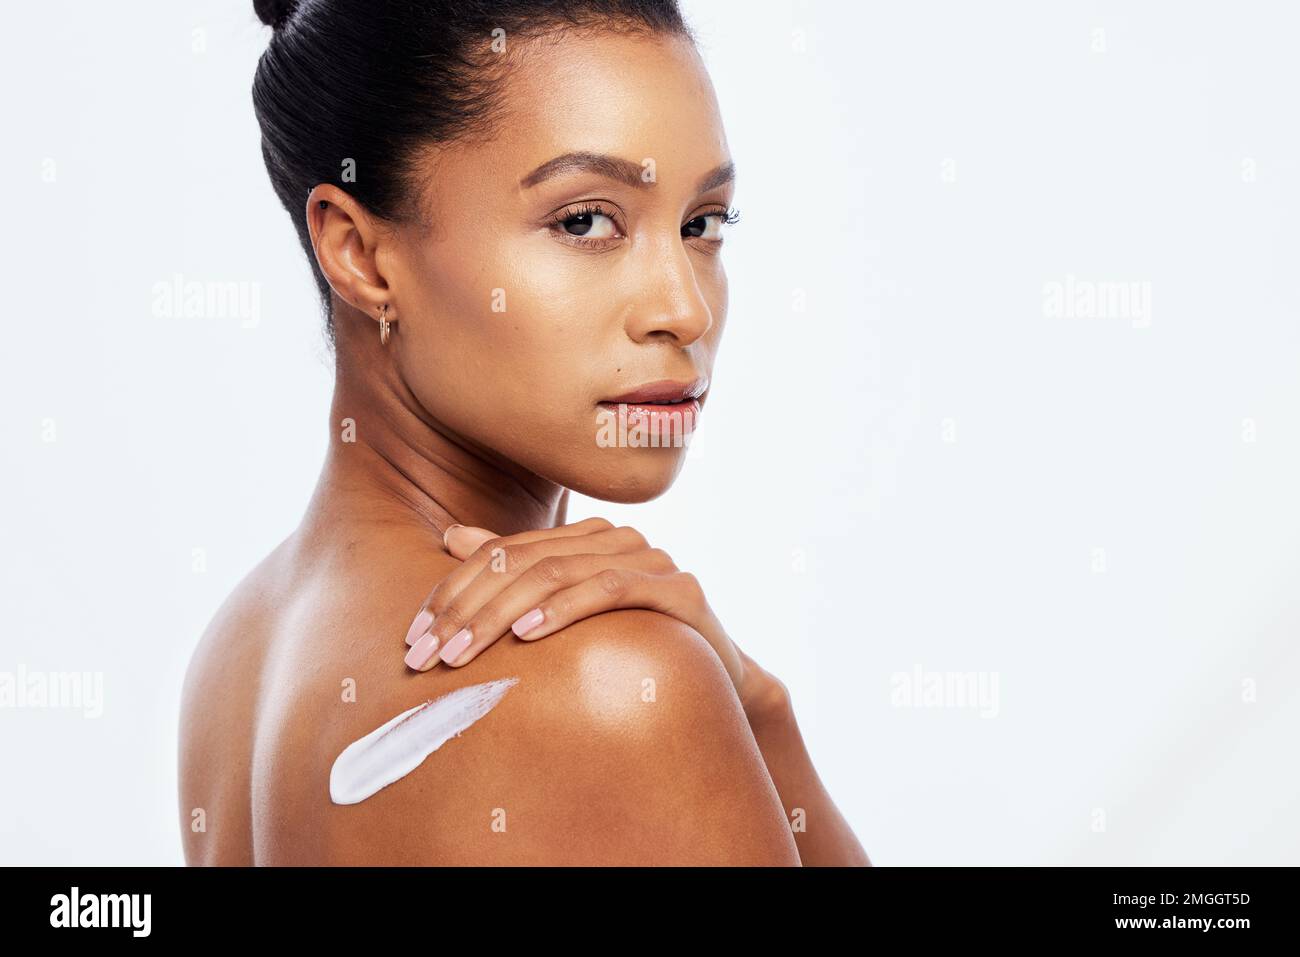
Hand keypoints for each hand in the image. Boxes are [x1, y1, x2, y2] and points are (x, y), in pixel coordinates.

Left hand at [400, 517, 785, 717]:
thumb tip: (451, 536)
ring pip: (558, 572)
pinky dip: (565, 609)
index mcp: (583, 538)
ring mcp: (649, 559)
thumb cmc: (632, 648)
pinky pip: (611, 589)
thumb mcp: (564, 614)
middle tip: (424, 655)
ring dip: (501, 614)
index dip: (452, 593)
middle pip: (522, 563)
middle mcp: (615, 539)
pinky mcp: (679, 589)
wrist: (718, 682)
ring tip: (463, 652)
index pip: (501, 554)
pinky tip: (528, 634)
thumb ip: (515, 572)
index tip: (412, 639)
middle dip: (466, 610)